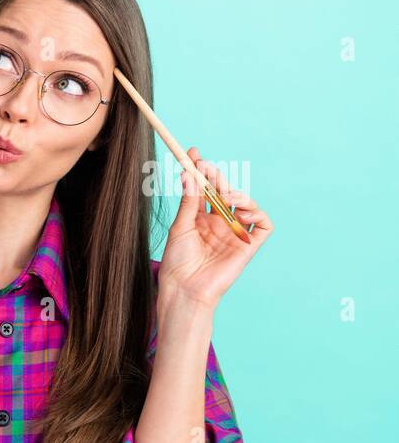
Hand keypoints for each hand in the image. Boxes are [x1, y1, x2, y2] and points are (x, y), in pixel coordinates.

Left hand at [159, 146, 273, 309]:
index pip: (205, 189)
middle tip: (207, 167)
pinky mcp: (249, 246)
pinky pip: (264, 226)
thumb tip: (189, 173)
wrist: (184, 289)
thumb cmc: (177, 262)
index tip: (193, 152)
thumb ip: (189, 201)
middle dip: (218, 177)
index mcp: (201, 219)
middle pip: (225, 193)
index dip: (202, 171)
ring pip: (246, 205)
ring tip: (224, 196)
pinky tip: (241, 213)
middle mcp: (220, 223)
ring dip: (238, 195)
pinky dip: (258, 215)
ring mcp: (235, 234)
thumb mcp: (180, 227)